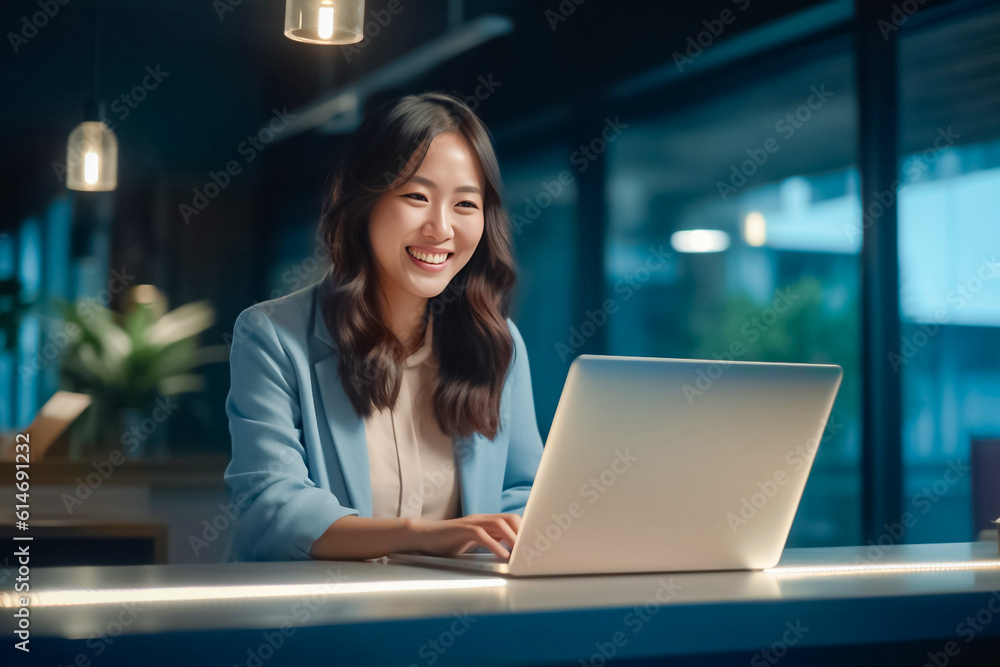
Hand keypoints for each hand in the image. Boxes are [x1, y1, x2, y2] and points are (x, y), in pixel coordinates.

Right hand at [406, 513, 521, 558]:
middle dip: (521, 533)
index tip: (533, 544)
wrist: (424, 537)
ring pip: (498, 523)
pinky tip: (502, 555)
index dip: (524, 530)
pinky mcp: (461, 530)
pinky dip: (494, 545)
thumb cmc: (448, 541)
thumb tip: (509, 554)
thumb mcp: (472, 542)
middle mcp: (480, 519)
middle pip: (508, 518)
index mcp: (485, 521)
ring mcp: (471, 523)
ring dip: (511, 538)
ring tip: (519, 553)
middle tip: (528, 550)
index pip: (511, 519)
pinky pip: (481, 534)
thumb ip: (489, 542)